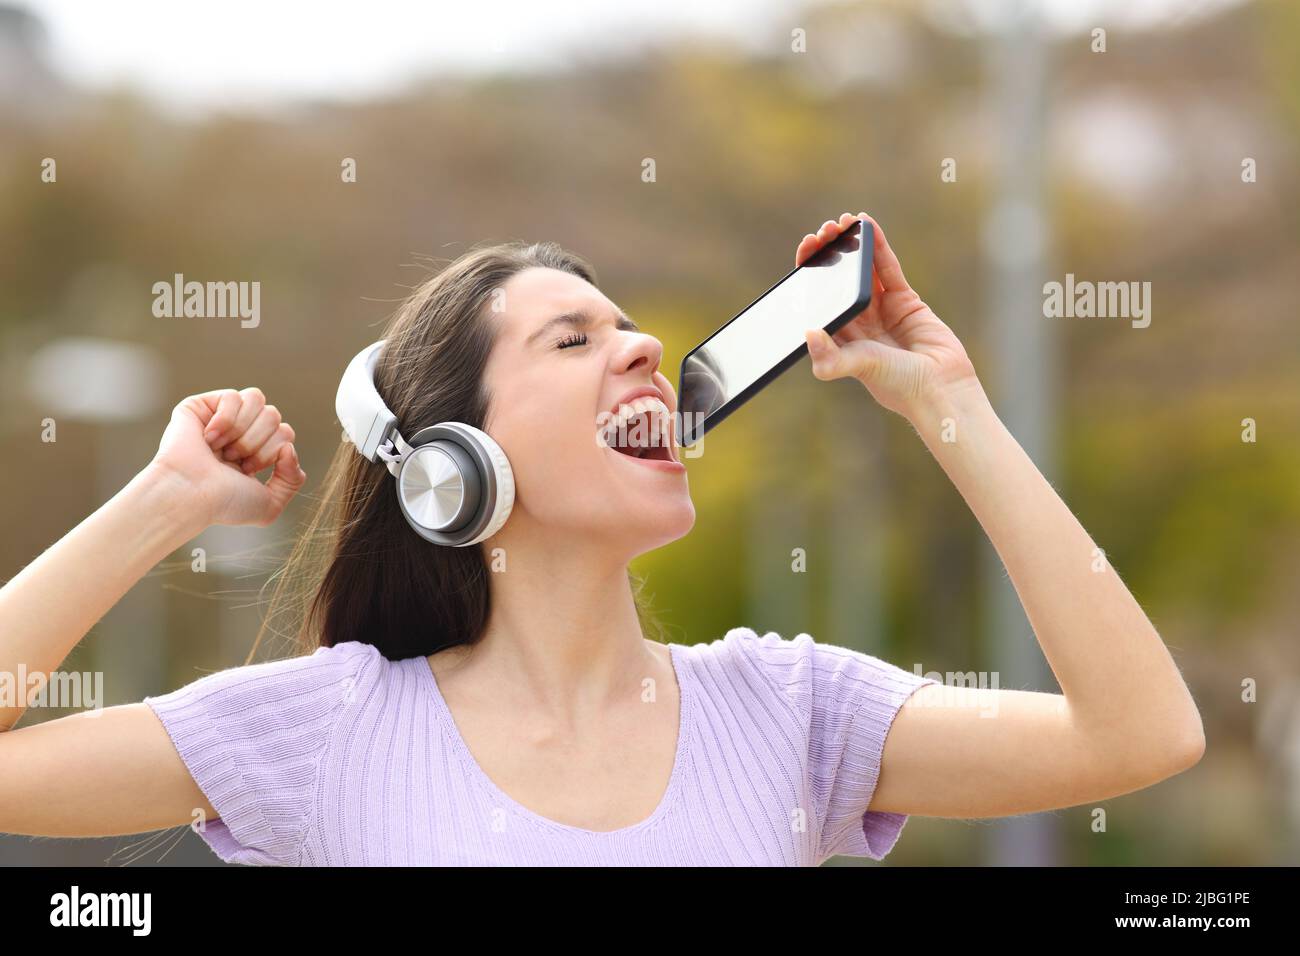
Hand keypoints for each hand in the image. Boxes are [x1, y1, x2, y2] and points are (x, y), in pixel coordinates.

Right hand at [148, 387, 306, 527]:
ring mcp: (220, 418)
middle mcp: (239, 432)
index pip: (285, 433)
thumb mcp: (270, 503)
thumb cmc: (224, 502)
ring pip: (257, 399)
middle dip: (256, 442)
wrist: (191, 495)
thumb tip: (289, 448)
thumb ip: (293, 479)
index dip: (272, 451)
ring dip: (243, 430)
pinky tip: (209, 438)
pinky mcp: (200, 406)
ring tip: (222, 449)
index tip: (247, 471)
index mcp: (255, 451)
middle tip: (232, 460)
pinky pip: (233, 396)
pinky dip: (225, 420)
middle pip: (273, 415)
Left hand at [799, 211, 981, 417]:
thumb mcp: (860, 367)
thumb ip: (832, 357)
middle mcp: (857, 322)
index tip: (805, 249)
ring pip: (863, 271)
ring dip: (853, 246)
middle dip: (829, 254)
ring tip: (844, 221)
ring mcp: (881, 310)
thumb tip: (809, 334)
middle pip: (838, 281)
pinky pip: (888, 269)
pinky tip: (868, 227)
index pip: (818, 299)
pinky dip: (878, 248)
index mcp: (839, 338)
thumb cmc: (898, 385)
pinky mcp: (905, 301)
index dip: (809, 273)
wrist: (941, 387)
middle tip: (824, 231)